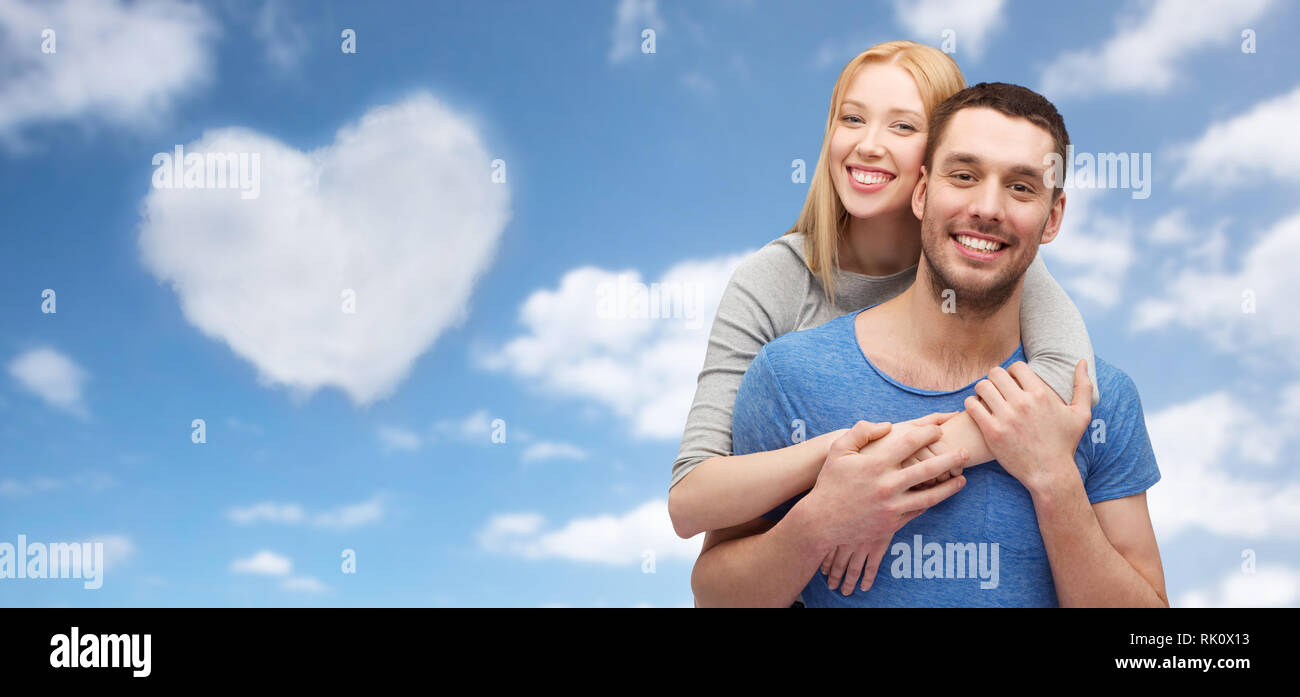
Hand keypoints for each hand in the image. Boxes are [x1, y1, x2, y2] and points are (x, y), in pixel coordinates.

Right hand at [804, 419, 969, 595]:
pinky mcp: (893, 523)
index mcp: (875, 463)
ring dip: (950, 486)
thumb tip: (887, 425)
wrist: (822, 522)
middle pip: (929, 468)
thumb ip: (861, 431)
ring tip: (963, 479)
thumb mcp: (838, 450)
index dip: (929, 432)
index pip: (911, 442)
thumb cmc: (830, 482)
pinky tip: (940, 495)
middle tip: (966, 452)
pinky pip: (919, 510)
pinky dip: (933, 502)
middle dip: (952, 458)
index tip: (939, 429)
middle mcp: (887, 484)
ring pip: (931, 495)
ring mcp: (892, 506)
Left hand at [965, 360, 1091, 492]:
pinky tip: (978, 409)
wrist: (1050, 474)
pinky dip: (971, 404)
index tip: (1011, 383)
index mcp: (1042, 394)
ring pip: (982, 387)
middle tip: (996, 389)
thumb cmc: (1065, 444)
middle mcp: (1024, 403)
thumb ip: (1083, 386)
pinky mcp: (992, 431)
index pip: (1016, 367)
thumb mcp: (1081, 415)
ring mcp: (1007, 417)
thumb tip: (1082, 361)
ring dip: (982, 390)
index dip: (1012, 372)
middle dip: (995, 379)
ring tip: (986, 398)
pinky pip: (972, 405)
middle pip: (996, 373)